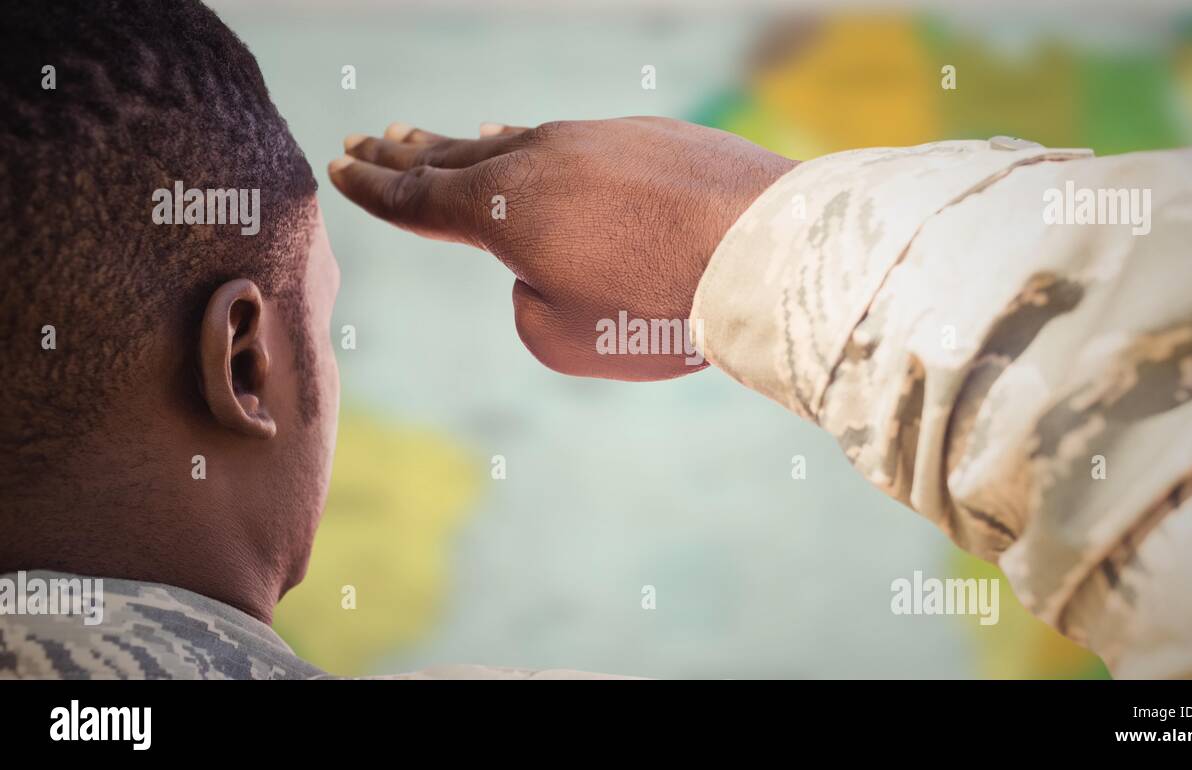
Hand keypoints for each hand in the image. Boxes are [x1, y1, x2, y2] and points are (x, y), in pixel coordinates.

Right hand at [329, 117, 796, 379]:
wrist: (762, 245)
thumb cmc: (657, 307)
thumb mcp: (564, 339)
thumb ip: (529, 305)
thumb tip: (545, 268)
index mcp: (499, 209)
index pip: (416, 197)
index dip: (373, 187)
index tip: (341, 167)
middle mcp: (538, 158)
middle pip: (454, 154)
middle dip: (405, 153)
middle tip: (368, 142)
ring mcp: (595, 137)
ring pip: (517, 143)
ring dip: (471, 145)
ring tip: (438, 141)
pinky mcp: (648, 135)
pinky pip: (574, 143)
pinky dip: (540, 149)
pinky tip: (538, 146)